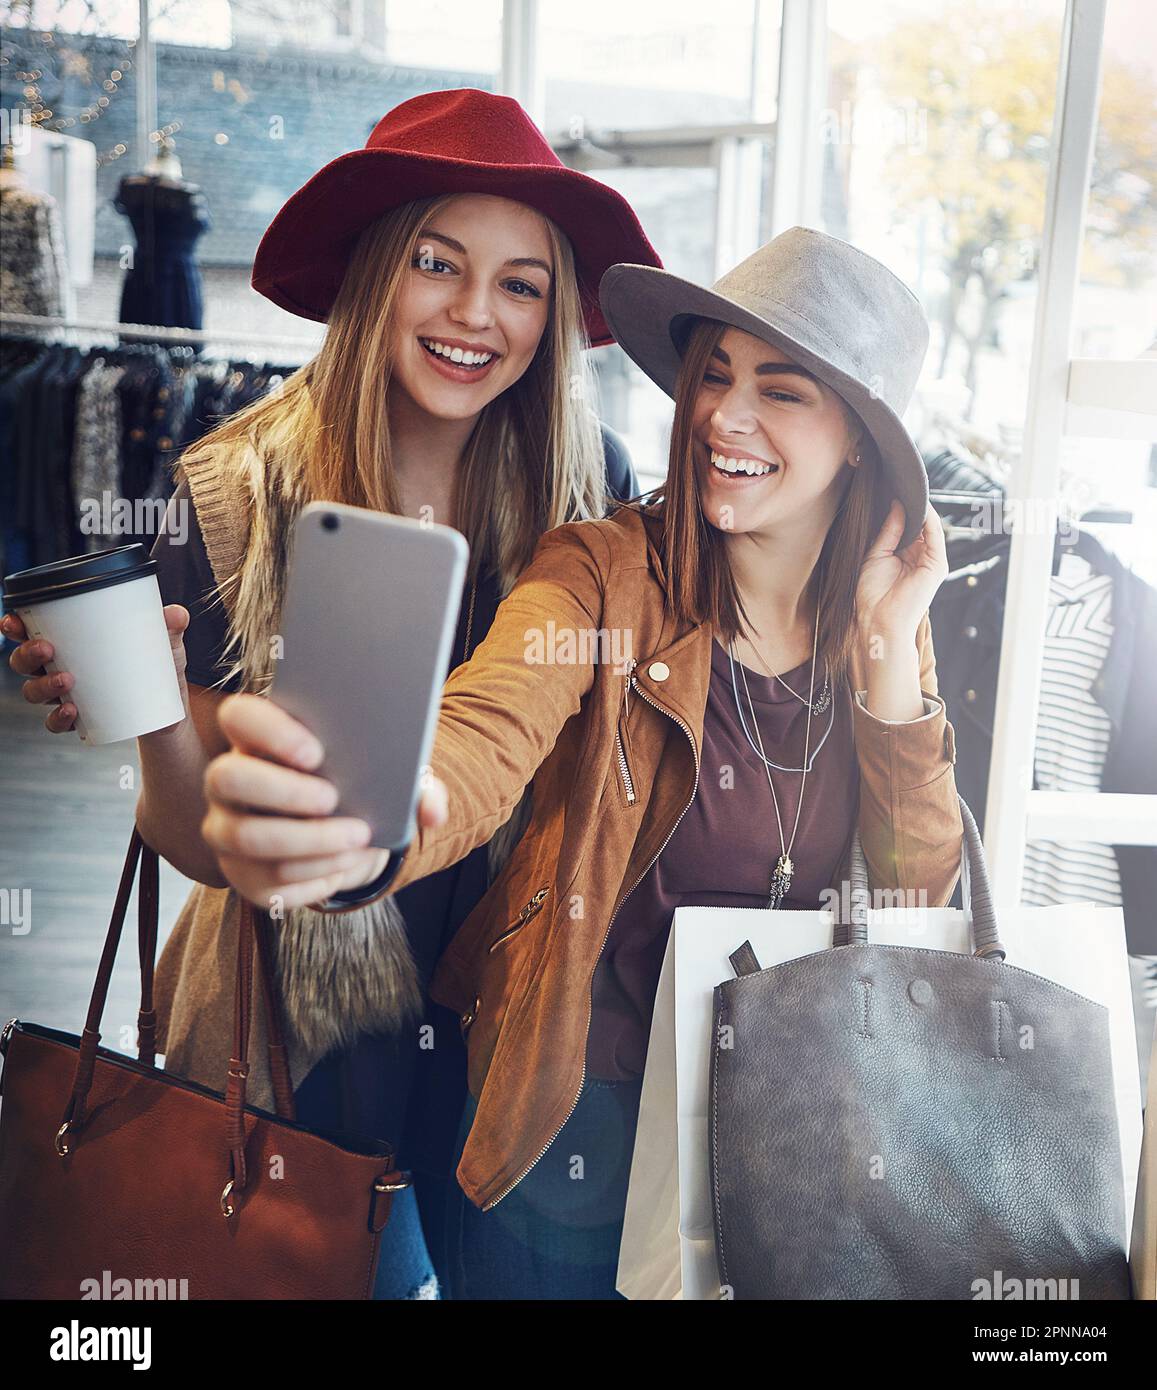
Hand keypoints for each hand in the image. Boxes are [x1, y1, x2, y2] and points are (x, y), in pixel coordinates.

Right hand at [3, 604, 191, 734]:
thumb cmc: (159, 668)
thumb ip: (170, 628)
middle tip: (47, 649)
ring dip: (42, 686)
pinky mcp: (79, 720)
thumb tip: (176, 613)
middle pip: (24, 661)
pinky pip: (56, 722)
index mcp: (72, 641)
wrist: (169, 713)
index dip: (15, 624)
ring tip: (66, 681)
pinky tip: (72, 712)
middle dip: (27, 654)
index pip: (32, 629)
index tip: (14, 620)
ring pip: (34, 691)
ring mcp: (67, 695)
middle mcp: (60, 666)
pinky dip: (58, 718)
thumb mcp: (167, 647)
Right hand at [203, 692, 447, 911]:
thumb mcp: (389, 775)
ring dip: (309, 842)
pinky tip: (345, 865)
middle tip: (334, 799)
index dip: (269, 730)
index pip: (238, 716)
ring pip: (247, 838)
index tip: (317, 752)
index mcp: (259, 739)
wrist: (347, 834)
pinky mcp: (243, 876)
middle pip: (227, 778)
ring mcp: (228, 830)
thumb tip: (431, 811)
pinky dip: (314, 876)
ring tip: (356, 839)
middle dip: (284, 791)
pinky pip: (268, 883)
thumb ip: (416, 783)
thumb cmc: (360, 788)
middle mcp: (229, 782)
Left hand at [855, 500, 947, 644]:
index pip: (906, 525)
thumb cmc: (872, 594)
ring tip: (907, 487)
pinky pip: (935, 535)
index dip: (900, 507)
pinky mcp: (937, 565)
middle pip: (918, 523)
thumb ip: (889, 530)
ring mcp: (930, 560)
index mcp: (903, 555)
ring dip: (920, 508)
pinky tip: (919, 504)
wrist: (877, 620)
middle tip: (898, 480)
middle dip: (910, 504)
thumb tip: (898, 504)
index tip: (889, 487)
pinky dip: (928, 518)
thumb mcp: (876, 554)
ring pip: (929, 526)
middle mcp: (919, 556)